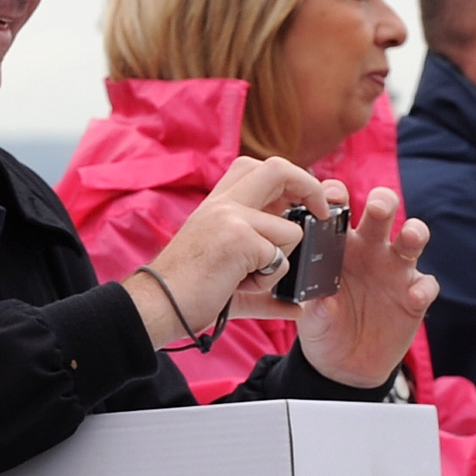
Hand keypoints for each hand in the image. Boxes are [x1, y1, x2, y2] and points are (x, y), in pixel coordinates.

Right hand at [127, 155, 315, 344]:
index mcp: (218, 204)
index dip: (291, 180)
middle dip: (311, 187)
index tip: (307, 205)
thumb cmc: (185, 294)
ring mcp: (231, 217)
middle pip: (278, 169)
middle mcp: (223, 203)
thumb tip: (297, 306)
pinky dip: (266, 282)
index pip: (260, 168)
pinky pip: (280, 260)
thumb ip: (262, 278)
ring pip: (290, 231)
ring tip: (244, 278)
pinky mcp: (238, 239)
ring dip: (278, 263)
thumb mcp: (227, 273)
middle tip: (320, 213)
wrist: (155, 306)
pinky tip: (236, 286)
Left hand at [285, 185, 440, 390]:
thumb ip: (315, 308)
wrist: (344, 365)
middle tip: (377, 207)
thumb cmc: (323, 327)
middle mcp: (371, 250)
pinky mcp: (415, 297)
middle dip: (383, 203)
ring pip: (413, 239)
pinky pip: (425, 285)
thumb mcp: (310, 319)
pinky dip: (422, 288)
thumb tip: (321, 302)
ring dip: (414, 233)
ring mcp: (396, 271)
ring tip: (410, 237)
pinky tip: (413, 298)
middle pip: (383, 212)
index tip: (332, 197)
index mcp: (339, 245)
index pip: (340, 209)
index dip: (337, 196)